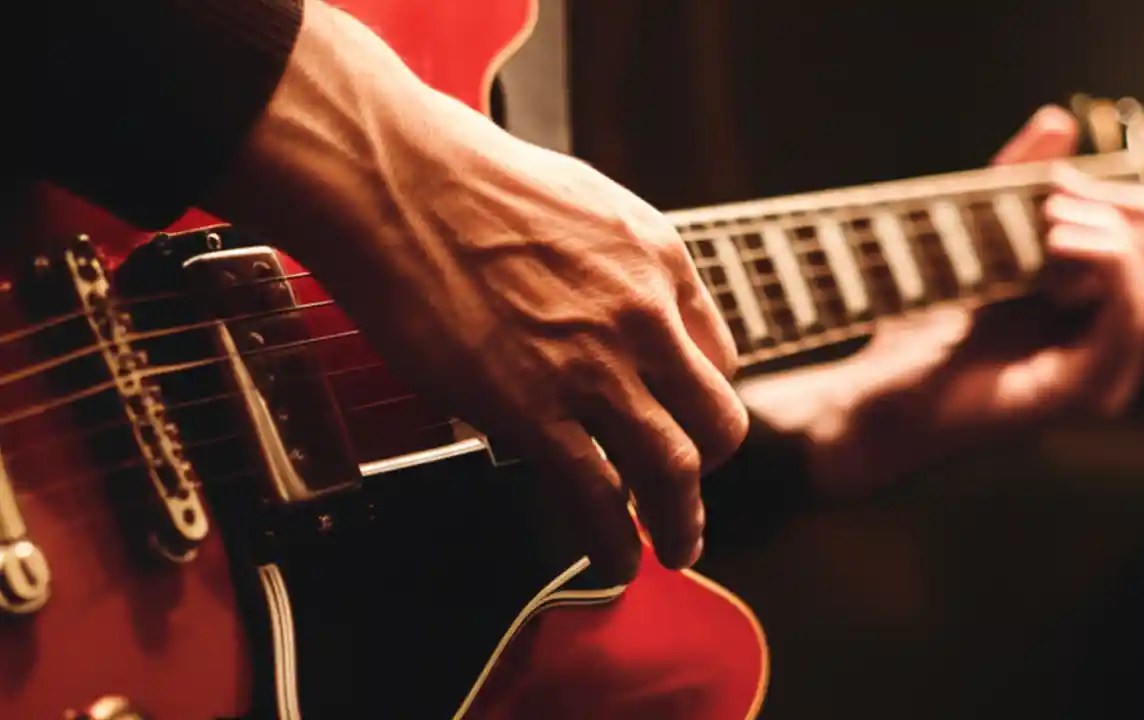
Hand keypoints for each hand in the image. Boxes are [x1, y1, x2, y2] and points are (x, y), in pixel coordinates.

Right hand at [207, 0, 747, 581]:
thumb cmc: (465, 180)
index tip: (680, 418)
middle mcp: (644, 316)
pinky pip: (596, 497)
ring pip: (673, 469)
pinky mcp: (533, 409)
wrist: (395, 181)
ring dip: (681, 522)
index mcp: (659, 260)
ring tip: (674, 548)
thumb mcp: (583, 204)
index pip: (716, 353)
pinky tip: (613, 560)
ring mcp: (593, 366)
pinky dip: (614, 542)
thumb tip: (615, 304)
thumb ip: (617, 263)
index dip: (697, 399)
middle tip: (689, 494)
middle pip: (716, 420)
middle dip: (707, 469)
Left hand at [739, 105, 1143, 493]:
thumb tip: (1058, 121)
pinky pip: (1136, 319)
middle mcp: (1114, 347)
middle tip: (1056, 201)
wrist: (872, 389)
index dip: (1128, 199)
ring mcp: (1105, 374)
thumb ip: (1017, 180)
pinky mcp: (1082, 392)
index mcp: (1102, 312)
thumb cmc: (918, 321)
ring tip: (1047, 226)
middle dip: (1134, 212)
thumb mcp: (975, 234)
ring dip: (1115, 237)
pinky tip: (1054, 247)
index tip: (1057, 182)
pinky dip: (1108, 268)